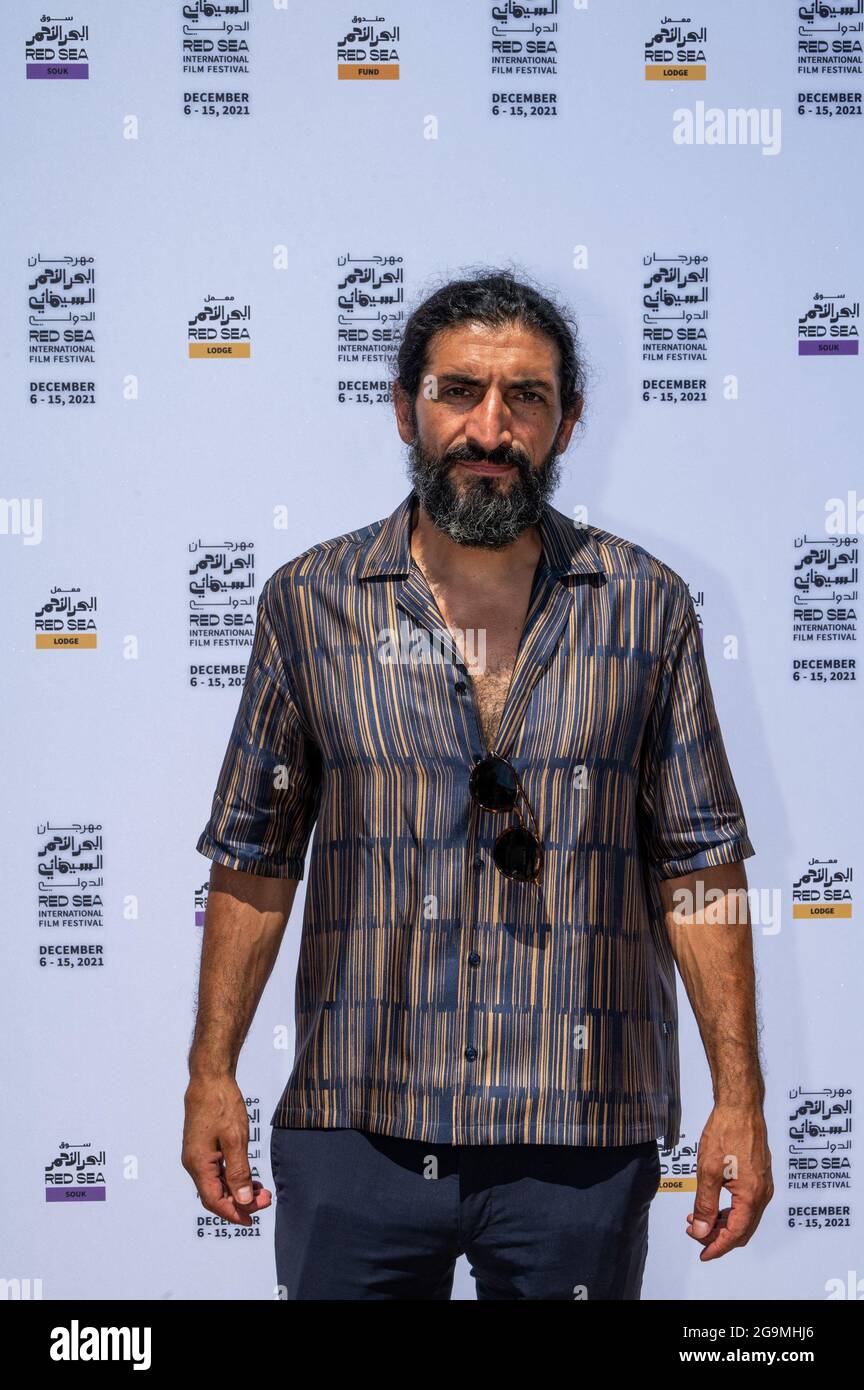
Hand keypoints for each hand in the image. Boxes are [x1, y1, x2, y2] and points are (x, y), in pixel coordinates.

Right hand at [182, 1074, 271, 1226]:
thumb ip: (239, 1172)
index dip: (233, 1213)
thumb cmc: (222, 1104)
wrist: (210, 1078)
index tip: (253, 1219)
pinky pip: (216, 1171)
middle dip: (239, 1203)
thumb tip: (242, 1201)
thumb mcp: (235, 1139)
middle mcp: (193, 1163)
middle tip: (265, 1200)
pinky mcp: (202, 1148)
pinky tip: (249, 1177)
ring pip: (216, 1184)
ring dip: (237, 1191)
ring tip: (261, 1191)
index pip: (214, 1201)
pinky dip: (232, 1178)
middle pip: (215, 1195)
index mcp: (198, 1164)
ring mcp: (196, 1155)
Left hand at [686, 1103, 773, 1260]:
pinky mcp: (759, 1177)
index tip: (702, 1253)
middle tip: (695, 1233)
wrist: (740, 1107)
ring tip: (697, 1218)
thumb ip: (705, 1204)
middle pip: (742, 1230)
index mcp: (752, 1196)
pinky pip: (746, 1204)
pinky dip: (729, 1210)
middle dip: (718, 1236)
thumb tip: (702, 1230)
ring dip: (722, 1222)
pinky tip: (712, 1204)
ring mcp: (763, 1185)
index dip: (717, 1247)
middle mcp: (762, 1194)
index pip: (735, 1234)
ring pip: (744, 1218)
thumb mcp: (708, 1172)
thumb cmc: (726, 1132)